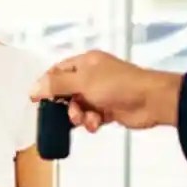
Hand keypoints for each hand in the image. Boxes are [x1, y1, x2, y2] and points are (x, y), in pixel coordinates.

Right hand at [29, 49, 180, 131]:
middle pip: (67, 92)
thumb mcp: (83, 82)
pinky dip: (91, 122)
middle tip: (65, 113)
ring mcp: (101, 93)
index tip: (37, 98)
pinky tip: (96, 124)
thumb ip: (57, 85)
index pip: (58, 71)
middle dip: (64, 105)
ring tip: (84, 120)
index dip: (47, 85)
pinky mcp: (109, 109)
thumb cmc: (122, 85)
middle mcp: (93, 76)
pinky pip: (91, 117)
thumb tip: (35, 87)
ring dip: (78, 116)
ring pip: (78, 107)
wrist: (152, 101)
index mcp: (86, 62)